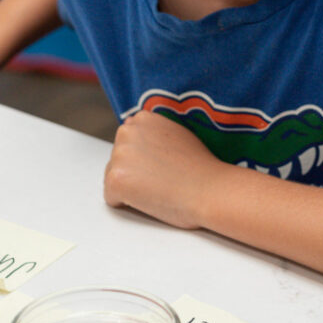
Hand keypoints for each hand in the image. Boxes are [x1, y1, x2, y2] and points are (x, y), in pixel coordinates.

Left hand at [104, 109, 219, 228]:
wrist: (210, 190)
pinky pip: (112, 198)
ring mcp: (119, 154)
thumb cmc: (201, 169)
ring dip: (131, 188)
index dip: (144, 160)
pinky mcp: (116, 179)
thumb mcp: (177, 135)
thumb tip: (142, 142)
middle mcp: (127, 131)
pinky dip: (128, 204)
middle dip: (134, 172)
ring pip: (114, 178)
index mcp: (142, 119)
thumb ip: (154, 134)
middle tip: (162, 179)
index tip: (161, 166)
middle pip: (118, 160)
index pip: (127, 143)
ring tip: (159, 188)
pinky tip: (151, 199)